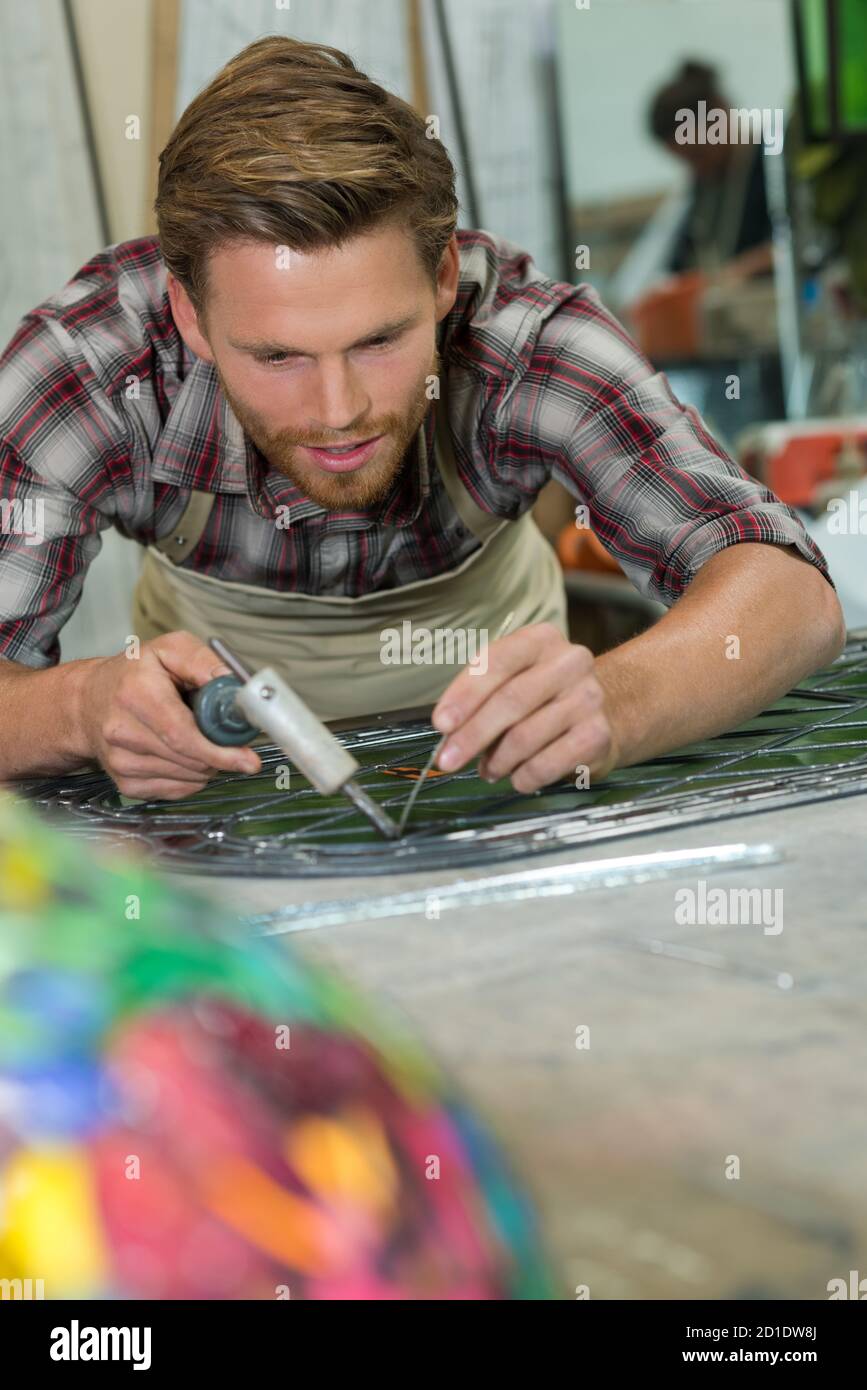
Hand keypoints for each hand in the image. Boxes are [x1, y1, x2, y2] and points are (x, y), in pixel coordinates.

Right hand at [78, 629, 260, 799]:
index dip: (219, 751)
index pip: (182, 734)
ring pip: (188, 777)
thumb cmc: (132, 674)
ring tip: (198, 738)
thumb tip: (234, 687)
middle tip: (231, 741)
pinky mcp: (125, 783)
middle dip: (221, 755)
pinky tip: (183, 754)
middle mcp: (123, 731)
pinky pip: (176, 789)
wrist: (87, 702)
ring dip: (207, 764)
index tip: (247, 759)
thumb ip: (203, 662)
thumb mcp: (168, 649)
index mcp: (135, 693)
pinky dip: (192, 776)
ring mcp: (121, 762)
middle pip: (189, 760)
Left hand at [430, 622, 615, 792]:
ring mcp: (588, 697)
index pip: (496, 662)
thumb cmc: (545, 698)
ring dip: (497, 761)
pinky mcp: (597, 734)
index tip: (441, 723)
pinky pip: (547, 763)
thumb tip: (449, 737)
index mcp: (541, 640)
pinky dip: (524, 777)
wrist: (607, 713)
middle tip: (448, 760)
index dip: (465, 694)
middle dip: (472, 735)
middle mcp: (569, 662)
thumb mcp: (514, 680)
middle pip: (510, 700)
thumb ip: (481, 700)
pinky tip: (517, 778)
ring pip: (526, 736)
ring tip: (488, 770)